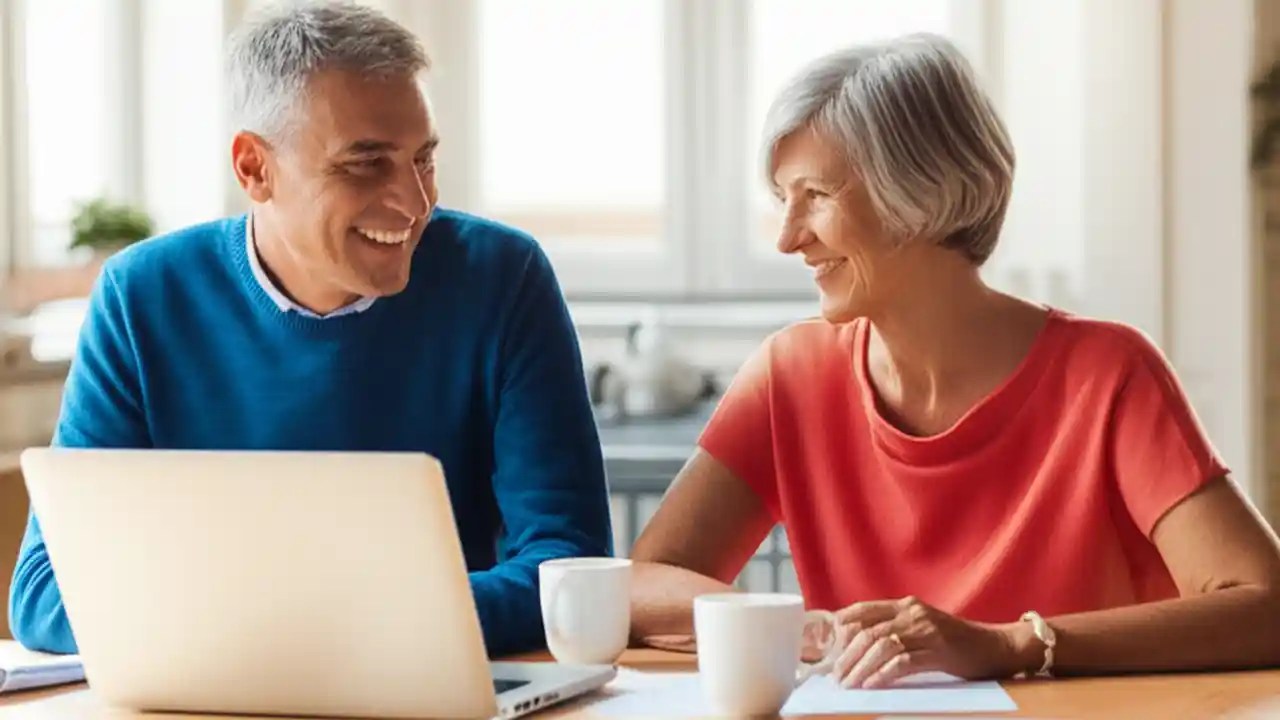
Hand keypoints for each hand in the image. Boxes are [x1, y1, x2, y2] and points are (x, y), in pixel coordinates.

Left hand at [831, 596, 1028, 688]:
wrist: (995, 647)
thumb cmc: (956, 641)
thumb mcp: (922, 626)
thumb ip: (895, 628)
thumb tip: (858, 644)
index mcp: (906, 605)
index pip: (865, 610)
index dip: (842, 625)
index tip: (826, 644)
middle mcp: (913, 613)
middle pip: (869, 631)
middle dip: (848, 655)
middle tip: (836, 674)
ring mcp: (926, 631)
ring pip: (882, 646)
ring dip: (861, 667)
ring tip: (849, 683)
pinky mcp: (938, 651)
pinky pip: (903, 662)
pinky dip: (883, 674)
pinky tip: (871, 685)